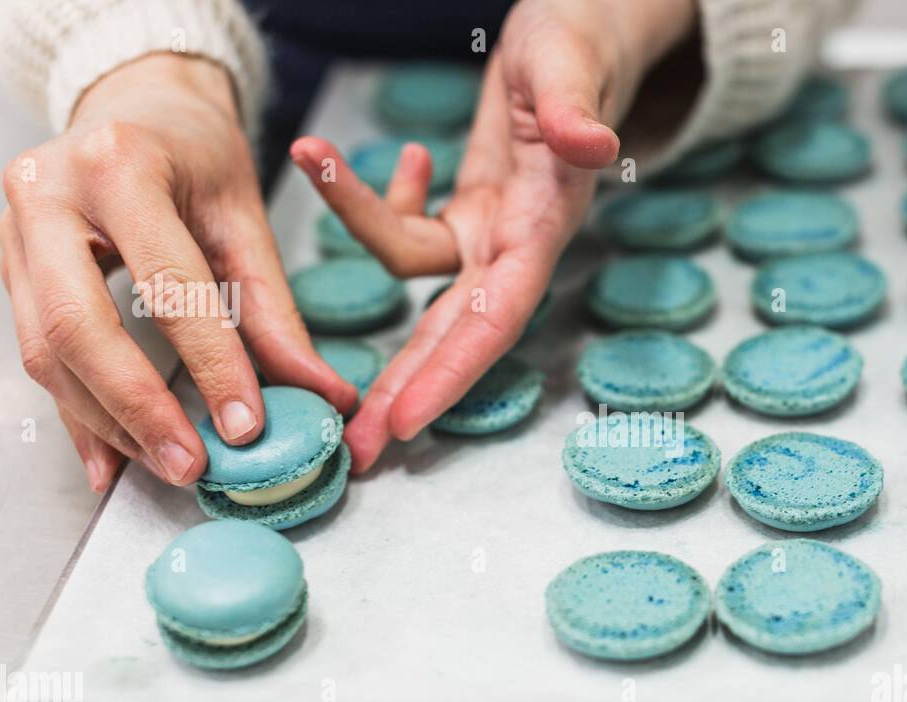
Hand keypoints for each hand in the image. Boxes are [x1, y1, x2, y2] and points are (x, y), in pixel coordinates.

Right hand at [0, 53, 356, 491]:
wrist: (136, 105)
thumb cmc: (195, 155)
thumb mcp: (246, 217)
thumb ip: (277, 310)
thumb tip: (326, 394)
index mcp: (118, 165)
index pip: (167, 282)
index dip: (209, 361)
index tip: (246, 423)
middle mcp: (47, 194)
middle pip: (76, 323)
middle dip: (137, 406)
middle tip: (191, 464)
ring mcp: (14, 232)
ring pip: (46, 349)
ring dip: (108, 421)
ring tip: (168, 465)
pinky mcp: (9, 267)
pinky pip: (36, 354)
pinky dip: (78, 415)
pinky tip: (112, 461)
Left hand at [291, 0, 695, 472]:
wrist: (581, 27)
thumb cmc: (578, 38)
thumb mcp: (571, 60)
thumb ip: (579, 108)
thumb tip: (592, 148)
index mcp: (543, 221)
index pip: (497, 314)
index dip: (454, 373)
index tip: (405, 423)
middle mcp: (518, 243)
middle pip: (458, 336)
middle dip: (408, 395)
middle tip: (358, 454)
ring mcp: (493, 235)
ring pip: (426, 302)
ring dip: (376, 323)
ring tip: (314, 370)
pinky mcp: (471, 217)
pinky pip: (410, 238)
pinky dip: (367, 213)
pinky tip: (335, 164)